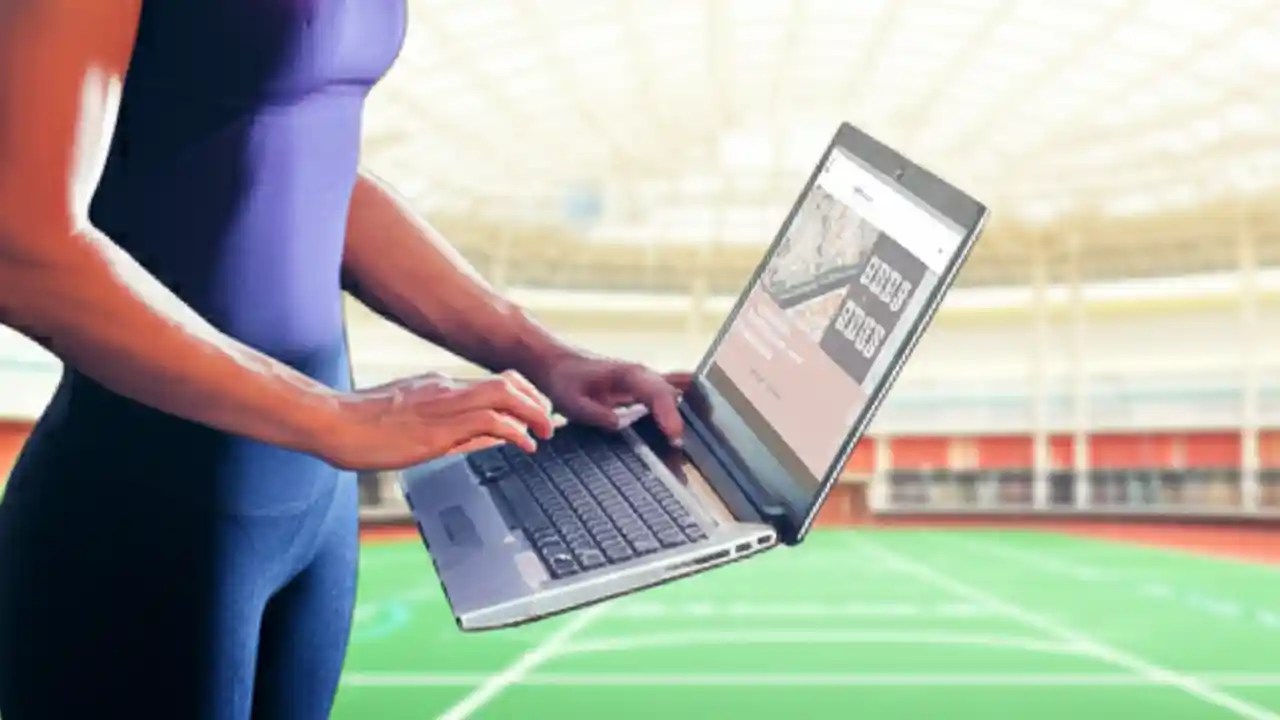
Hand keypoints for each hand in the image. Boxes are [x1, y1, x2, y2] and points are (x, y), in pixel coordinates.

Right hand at [316, 370, 555, 470]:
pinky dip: (516, 431)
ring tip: (544, 434)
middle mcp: (446, 387)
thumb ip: (452, 428)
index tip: (533, 411)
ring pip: (506, 395)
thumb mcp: (412, 422)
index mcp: (438, 385)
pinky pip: (491, 421)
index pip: (492, 382)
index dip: (521, 395)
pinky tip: (526, 445)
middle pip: (508, 381)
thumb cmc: (360, 427)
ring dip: (533, 414)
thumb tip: (491, 437)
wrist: (331, 422)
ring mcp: (444, 403)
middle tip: (547, 421)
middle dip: (535, 399)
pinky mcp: (440, 426)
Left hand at [528, 351, 692, 442]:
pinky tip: (680, 426)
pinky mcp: (639, 389)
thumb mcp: (573, 402)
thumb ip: (598, 414)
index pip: (658, 394)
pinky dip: (675, 406)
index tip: (674, 438)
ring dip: (680, 414)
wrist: (554, 362)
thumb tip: (622, 425)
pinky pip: (665, 395)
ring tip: (681, 441)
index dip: (670, 415)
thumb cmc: (563, 380)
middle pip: (671, 396)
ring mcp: (643, 381)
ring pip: (672, 393)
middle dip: (678, 421)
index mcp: (629, 374)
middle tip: (677, 449)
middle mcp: (642, 375)